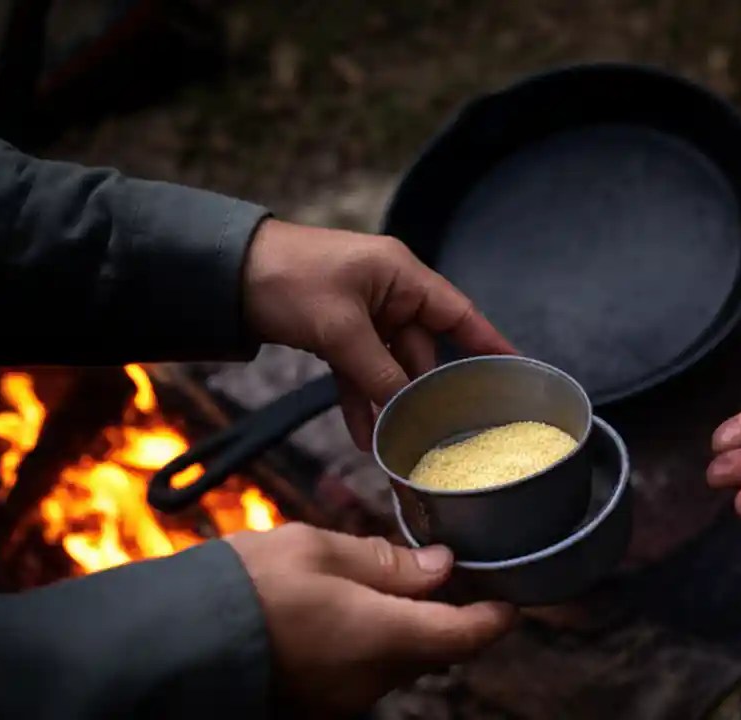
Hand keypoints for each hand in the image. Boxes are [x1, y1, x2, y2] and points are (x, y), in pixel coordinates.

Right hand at [226, 524, 514, 717]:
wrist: (167, 643)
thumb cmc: (245, 588)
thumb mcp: (319, 550)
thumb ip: (386, 562)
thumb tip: (439, 567)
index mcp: (386, 638)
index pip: (468, 636)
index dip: (495, 615)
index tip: (510, 598)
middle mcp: (373, 680)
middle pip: (432, 648)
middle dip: (443, 612)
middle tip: (440, 569)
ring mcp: (342, 700)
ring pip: (395, 660)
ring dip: (402, 626)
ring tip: (381, 581)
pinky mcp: (313, 704)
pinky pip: (359, 672)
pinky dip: (366, 642)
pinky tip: (341, 610)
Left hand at [241, 220, 516, 448]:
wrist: (224, 272)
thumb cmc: (287, 279)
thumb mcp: (339, 329)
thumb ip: (378, 372)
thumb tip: (405, 412)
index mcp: (402, 276)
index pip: (459, 314)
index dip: (489, 343)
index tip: (516, 371)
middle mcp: (390, 293)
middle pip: (421, 351)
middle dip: (422, 393)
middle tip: (433, 435)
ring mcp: (364, 314)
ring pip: (389, 367)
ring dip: (388, 404)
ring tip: (393, 447)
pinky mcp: (337, 331)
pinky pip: (360, 371)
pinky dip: (362, 399)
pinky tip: (364, 434)